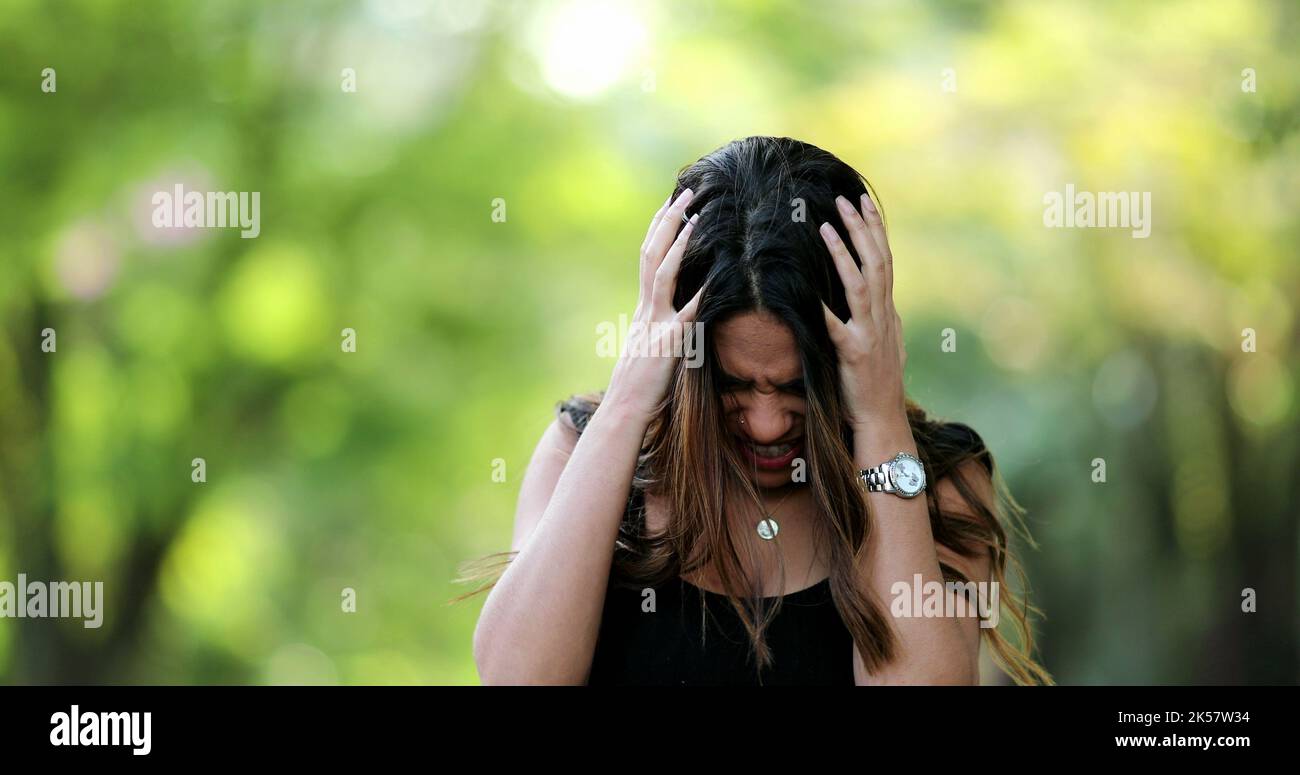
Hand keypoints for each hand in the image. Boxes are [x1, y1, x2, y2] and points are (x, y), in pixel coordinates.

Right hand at [603, 188, 704, 421]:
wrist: (624, 411)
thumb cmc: (640, 386)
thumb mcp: (651, 348)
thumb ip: (664, 328)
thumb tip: (682, 315)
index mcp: (643, 309)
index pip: (647, 259)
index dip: (658, 230)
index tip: (670, 205)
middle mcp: (645, 310)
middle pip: (651, 255)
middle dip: (667, 222)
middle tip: (685, 193)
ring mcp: (655, 324)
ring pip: (662, 274)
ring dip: (679, 244)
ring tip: (695, 217)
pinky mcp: (668, 344)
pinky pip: (687, 314)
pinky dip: (700, 294)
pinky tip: (716, 276)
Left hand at [819, 194, 908, 431]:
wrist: (882, 419)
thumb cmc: (877, 383)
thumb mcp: (885, 342)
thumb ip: (881, 317)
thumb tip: (880, 295)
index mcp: (888, 311)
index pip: (885, 260)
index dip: (876, 229)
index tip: (864, 202)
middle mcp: (883, 317)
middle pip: (876, 262)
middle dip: (861, 229)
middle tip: (845, 199)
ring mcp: (871, 334)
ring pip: (860, 285)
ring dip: (844, 254)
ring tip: (826, 227)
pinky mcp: (855, 355)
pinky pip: (838, 328)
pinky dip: (827, 310)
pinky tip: (812, 293)